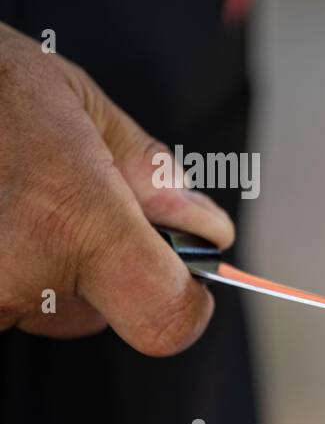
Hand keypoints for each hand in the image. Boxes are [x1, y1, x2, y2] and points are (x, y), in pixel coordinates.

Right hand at [0, 22, 234, 352]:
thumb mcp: (73, 102)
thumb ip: (148, 173)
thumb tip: (205, 228)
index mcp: (71, 218)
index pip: (166, 321)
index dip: (185, 307)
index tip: (185, 285)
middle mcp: (14, 271)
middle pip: (85, 316)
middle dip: (86, 269)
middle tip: (47, 197)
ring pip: (28, 310)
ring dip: (28, 268)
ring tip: (0, 193)